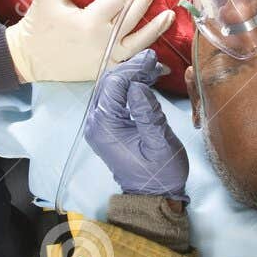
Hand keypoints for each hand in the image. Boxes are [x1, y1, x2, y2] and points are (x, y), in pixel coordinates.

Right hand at [5, 0, 171, 82]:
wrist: (28, 56)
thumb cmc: (39, 21)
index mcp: (89, 22)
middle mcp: (103, 42)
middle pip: (133, 15)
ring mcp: (107, 58)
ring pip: (139, 40)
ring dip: (156, 26)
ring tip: (169, 13)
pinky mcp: (107, 69)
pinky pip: (133, 60)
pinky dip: (148, 50)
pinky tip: (156, 41)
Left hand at [84, 51, 188, 199]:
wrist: (153, 196)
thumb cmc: (160, 173)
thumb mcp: (159, 142)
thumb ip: (148, 113)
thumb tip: (138, 85)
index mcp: (105, 126)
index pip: (114, 85)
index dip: (134, 68)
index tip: (154, 60)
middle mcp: (96, 123)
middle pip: (109, 83)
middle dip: (132, 69)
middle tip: (155, 63)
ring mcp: (99, 125)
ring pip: (110, 89)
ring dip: (131, 77)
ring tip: (154, 71)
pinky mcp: (106, 127)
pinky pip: (113, 99)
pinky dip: (128, 87)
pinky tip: (145, 83)